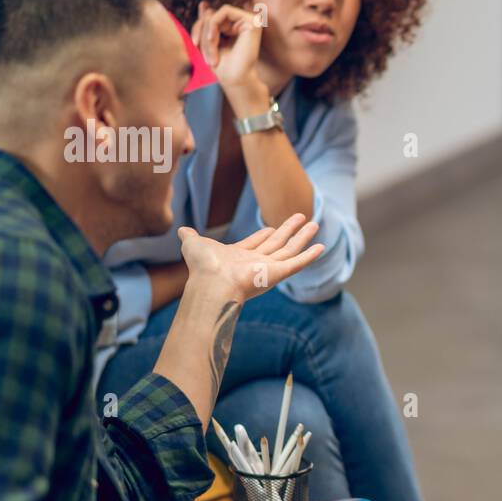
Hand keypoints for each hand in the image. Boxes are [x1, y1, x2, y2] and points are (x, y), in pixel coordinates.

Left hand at [177, 213, 323, 302]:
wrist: (212, 282)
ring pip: (290, 249)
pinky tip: (320, 246)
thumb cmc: (203, 266)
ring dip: (302, 237)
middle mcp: (255, 263)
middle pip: (277, 243)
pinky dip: (310, 255)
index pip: (256, 243)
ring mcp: (268, 268)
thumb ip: (190, 237)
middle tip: (301, 218)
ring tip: (315, 223)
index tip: (273, 227)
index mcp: (239, 256)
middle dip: (289, 230)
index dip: (265, 234)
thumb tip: (180, 230)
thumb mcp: (193, 244)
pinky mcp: (278, 273)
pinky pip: (297, 263)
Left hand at [192, 1, 268, 111]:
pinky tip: (213, 39)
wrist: (235, 79)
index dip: (198, 26)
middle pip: (212, 14)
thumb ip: (207, 21)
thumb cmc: (222, 66)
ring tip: (210, 50)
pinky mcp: (253, 22)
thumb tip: (204, 3)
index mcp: (236, 27)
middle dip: (202, 30)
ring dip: (208, 31)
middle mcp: (244, 23)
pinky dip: (214, 24)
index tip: (194, 42)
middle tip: (202, 50)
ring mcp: (250, 21)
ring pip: (217, 13)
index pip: (211, 16)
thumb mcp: (207, 40)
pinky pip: (224, 11)